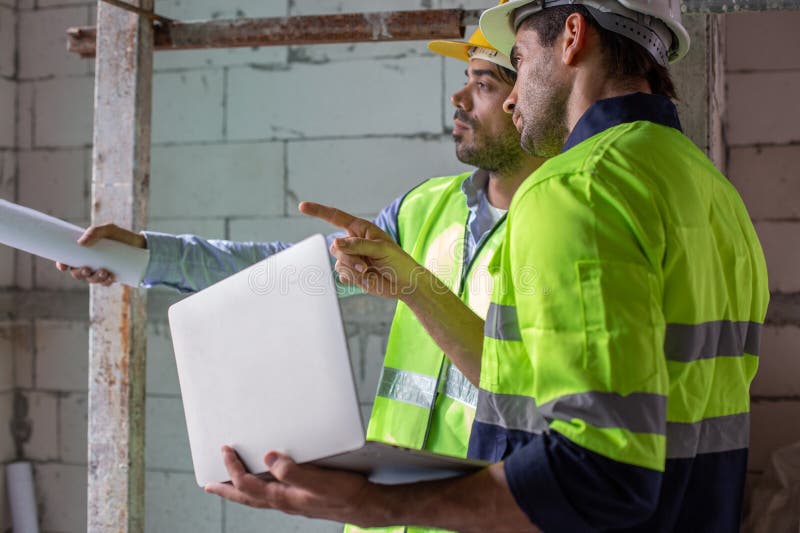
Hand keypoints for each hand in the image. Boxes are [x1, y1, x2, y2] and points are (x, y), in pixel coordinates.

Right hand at [55, 223, 145, 285]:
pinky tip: (110, 278)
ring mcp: (100, 270)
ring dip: (94, 279)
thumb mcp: (109, 230)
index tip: (63, 266)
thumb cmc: (121, 236)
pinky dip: (106, 282)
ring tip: (104, 272)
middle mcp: (90, 263)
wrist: (141, 245)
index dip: (62, 265)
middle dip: (79, 274)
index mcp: (85, 252)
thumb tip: (81, 243)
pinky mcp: (111, 276)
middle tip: (86, 269)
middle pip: (77, 273)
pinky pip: (104, 283)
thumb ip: (95, 232)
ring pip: (91, 280)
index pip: (68, 261)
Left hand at [205, 446, 383, 526]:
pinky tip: (264, 484)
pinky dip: (259, 490)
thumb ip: (293, 471)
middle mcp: (284, 502)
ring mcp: (292, 503)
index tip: (226, 451)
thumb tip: (268, 459)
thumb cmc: (345, 493)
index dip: (233, 469)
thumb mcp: (319, 480)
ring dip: (240, 492)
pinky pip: (271, 496)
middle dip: (226, 489)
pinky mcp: (301, 499)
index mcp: (283, 497)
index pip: (248, 485)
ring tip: (228, 486)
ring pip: (257, 499)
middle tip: (209, 484)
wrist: (365, 506)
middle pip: (246, 498)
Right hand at [299, 202, 426, 299]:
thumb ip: (358, 245)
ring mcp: (352, 257)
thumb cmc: (398, 261)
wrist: (404, 284)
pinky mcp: (351, 272)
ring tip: (368, 270)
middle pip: (335, 246)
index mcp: (360, 229)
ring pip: (338, 261)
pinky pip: (341, 273)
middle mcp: (353, 241)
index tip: (302, 206)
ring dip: (352, 268)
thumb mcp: (381, 248)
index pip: (336, 217)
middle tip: (365, 265)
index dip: (318, 211)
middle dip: (348, 257)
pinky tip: (365, 277)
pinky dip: (352, 277)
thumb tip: (336, 243)